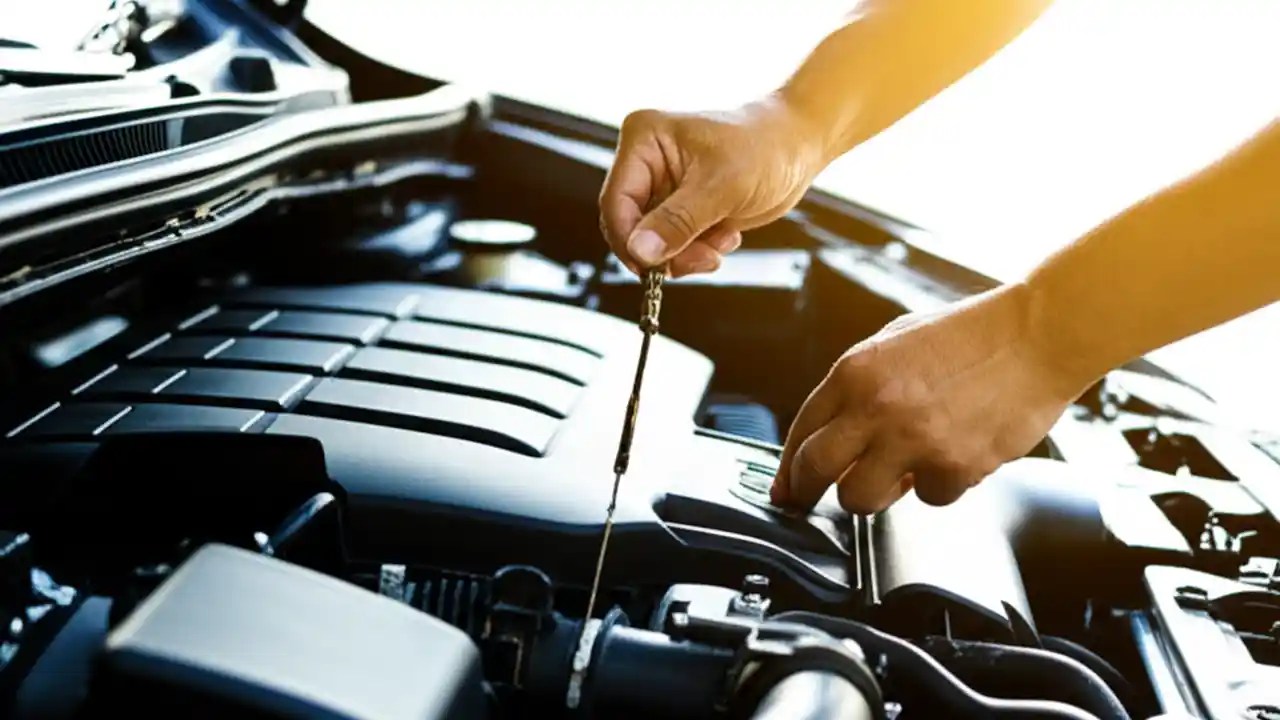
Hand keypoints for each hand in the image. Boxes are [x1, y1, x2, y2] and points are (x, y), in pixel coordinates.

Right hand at [599, 96, 825, 276]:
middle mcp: (646, 163)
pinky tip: (725, 234)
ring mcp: (663, 188)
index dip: (630, 240)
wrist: (798, 148)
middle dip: (665, 251)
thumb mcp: (721, 186)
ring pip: (652, 243)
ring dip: (686, 254)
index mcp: (643, 140)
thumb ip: (678, 221)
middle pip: (631, 227)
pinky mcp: (680, 209)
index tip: (653, 267)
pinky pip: (673, 246)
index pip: (616, 201)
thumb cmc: (765, 147)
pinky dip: (698, 251)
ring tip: (719, 242)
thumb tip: (641, 251)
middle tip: (700, 258)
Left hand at [771, 284, 1082, 512]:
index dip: (788, 468)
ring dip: (876, 493)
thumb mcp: (897, 340)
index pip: (801, 429)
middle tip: (811, 502)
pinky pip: (928, 497)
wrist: (1037, 335)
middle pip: (816, 471)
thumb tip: (834, 431)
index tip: (785, 488)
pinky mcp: (953, 466)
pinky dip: (939, 483)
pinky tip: (956, 452)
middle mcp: (877, 406)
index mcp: (856, 371)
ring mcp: (913, 439)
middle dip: (807, 493)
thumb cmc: (973, 334)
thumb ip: (861, 385)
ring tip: (901, 468)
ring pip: (863, 499)